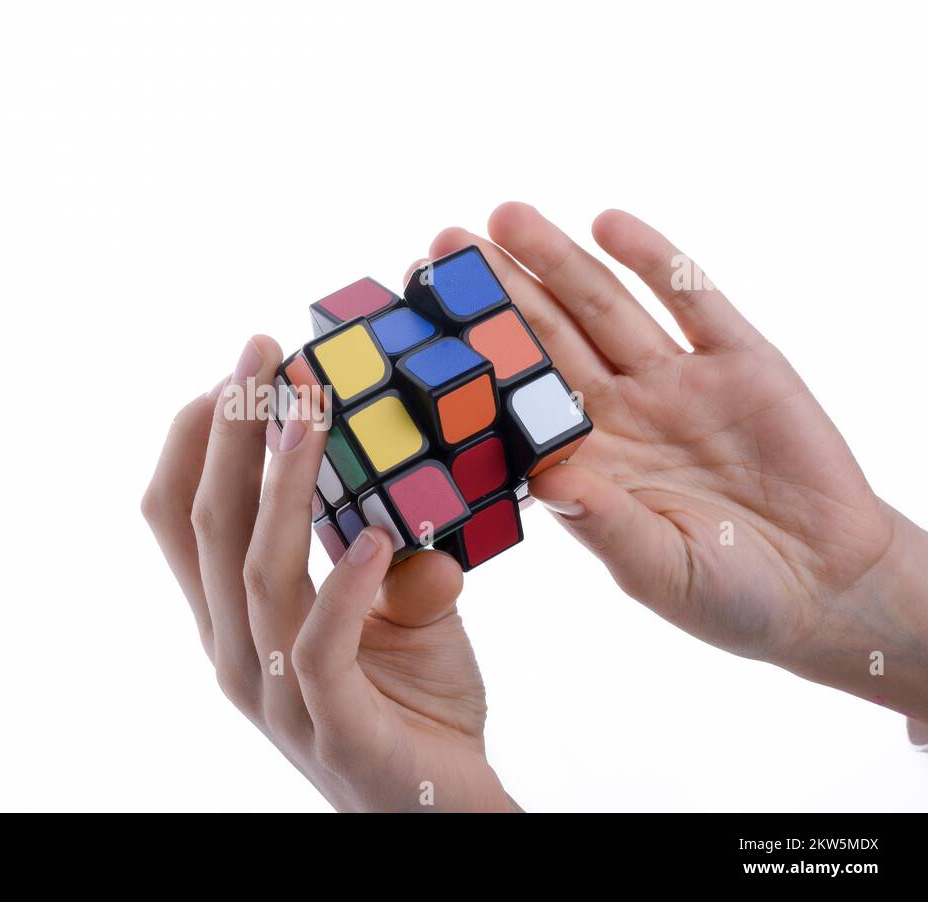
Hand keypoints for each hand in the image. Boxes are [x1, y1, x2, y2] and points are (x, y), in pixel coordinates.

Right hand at [142, 339, 514, 810]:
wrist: (443, 816)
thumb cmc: (415, 712)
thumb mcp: (401, 618)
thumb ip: (387, 560)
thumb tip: (399, 496)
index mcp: (234, 619)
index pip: (179, 517)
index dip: (197, 438)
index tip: (239, 367)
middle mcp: (235, 650)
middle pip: (205, 524)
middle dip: (229, 429)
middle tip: (263, 350)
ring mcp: (276, 693)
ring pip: (257, 569)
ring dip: (281, 479)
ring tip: (311, 404)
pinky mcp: (332, 727)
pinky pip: (322, 646)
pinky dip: (346, 587)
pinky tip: (374, 533)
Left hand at [424, 204, 927, 720]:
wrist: (833, 588)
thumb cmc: (731, 597)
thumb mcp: (659, 569)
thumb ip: (605, 525)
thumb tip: (545, 481)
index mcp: (584, 463)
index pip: (513, 402)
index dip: (469, 363)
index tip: (418, 324)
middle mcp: (619, 412)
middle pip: (546, 338)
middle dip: (497, 292)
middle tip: (443, 244)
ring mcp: (676, 381)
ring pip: (604, 307)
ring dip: (556, 260)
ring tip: (504, 217)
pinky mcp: (740, 360)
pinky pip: (691, 300)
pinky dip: (653, 260)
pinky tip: (609, 224)